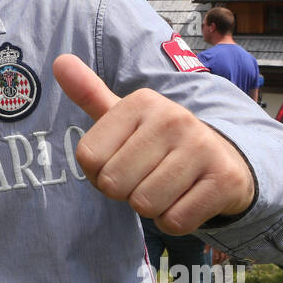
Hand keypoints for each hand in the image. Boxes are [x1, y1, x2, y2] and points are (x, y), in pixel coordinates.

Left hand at [53, 54, 254, 235]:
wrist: (224, 158)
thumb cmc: (159, 142)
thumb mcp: (125, 116)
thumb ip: (90, 93)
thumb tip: (59, 60)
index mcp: (141, 101)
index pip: (87, 158)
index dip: (98, 173)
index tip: (122, 161)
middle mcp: (173, 117)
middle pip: (114, 184)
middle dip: (125, 192)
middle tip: (147, 177)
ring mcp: (201, 146)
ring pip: (144, 204)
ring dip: (151, 208)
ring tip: (168, 187)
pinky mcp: (223, 179)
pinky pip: (174, 221)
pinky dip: (175, 220)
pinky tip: (187, 199)